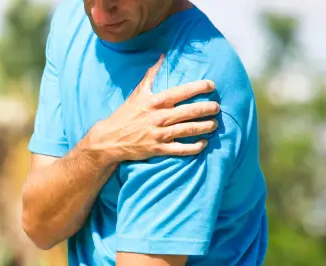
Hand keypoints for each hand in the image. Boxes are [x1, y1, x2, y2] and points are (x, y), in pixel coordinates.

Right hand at [84, 55, 219, 163]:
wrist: (109, 139)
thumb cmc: (125, 115)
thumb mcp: (137, 93)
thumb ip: (151, 75)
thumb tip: (162, 56)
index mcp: (155, 101)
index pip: (183, 92)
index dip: (200, 87)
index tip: (212, 85)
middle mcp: (159, 117)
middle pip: (190, 111)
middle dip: (207, 109)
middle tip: (216, 107)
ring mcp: (159, 134)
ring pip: (188, 129)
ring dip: (205, 127)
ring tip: (214, 124)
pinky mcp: (158, 149)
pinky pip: (181, 149)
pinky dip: (195, 147)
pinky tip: (203, 143)